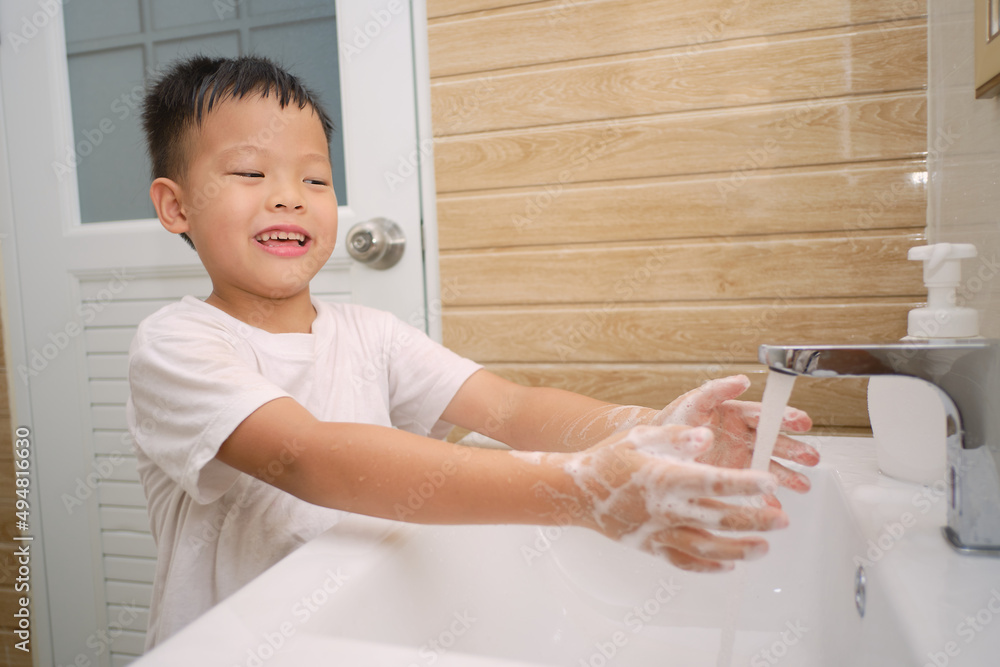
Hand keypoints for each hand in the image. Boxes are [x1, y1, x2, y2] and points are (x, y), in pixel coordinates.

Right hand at [564, 423, 787, 571]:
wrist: (573, 491)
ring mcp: (658, 532)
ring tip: (765, 548)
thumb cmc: (608, 459)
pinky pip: (683, 562)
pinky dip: (708, 567)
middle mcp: (665, 509)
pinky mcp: (650, 547)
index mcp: (666, 477)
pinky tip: (728, 565)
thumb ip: (677, 436)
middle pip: (719, 519)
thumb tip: (707, 435)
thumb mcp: (641, 436)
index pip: (715, 482)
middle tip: (781, 519)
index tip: (769, 481)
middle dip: (754, 520)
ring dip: (739, 549)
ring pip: (706, 547)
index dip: (746, 483)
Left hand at [654, 375, 817, 494]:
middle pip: (774, 442)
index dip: (785, 418)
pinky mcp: (733, 475)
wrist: (656, 446)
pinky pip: (752, 486)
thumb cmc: (675, 420)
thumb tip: (742, 380)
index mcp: (737, 414)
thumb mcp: (693, 402)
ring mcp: (740, 457)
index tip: (803, 423)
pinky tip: (773, 504)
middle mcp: (743, 436)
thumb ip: (717, 390)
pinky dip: (763, 496)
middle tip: (811, 458)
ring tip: (803, 485)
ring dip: (787, 476)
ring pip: (769, 466)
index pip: (765, 415)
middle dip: (794, 450)